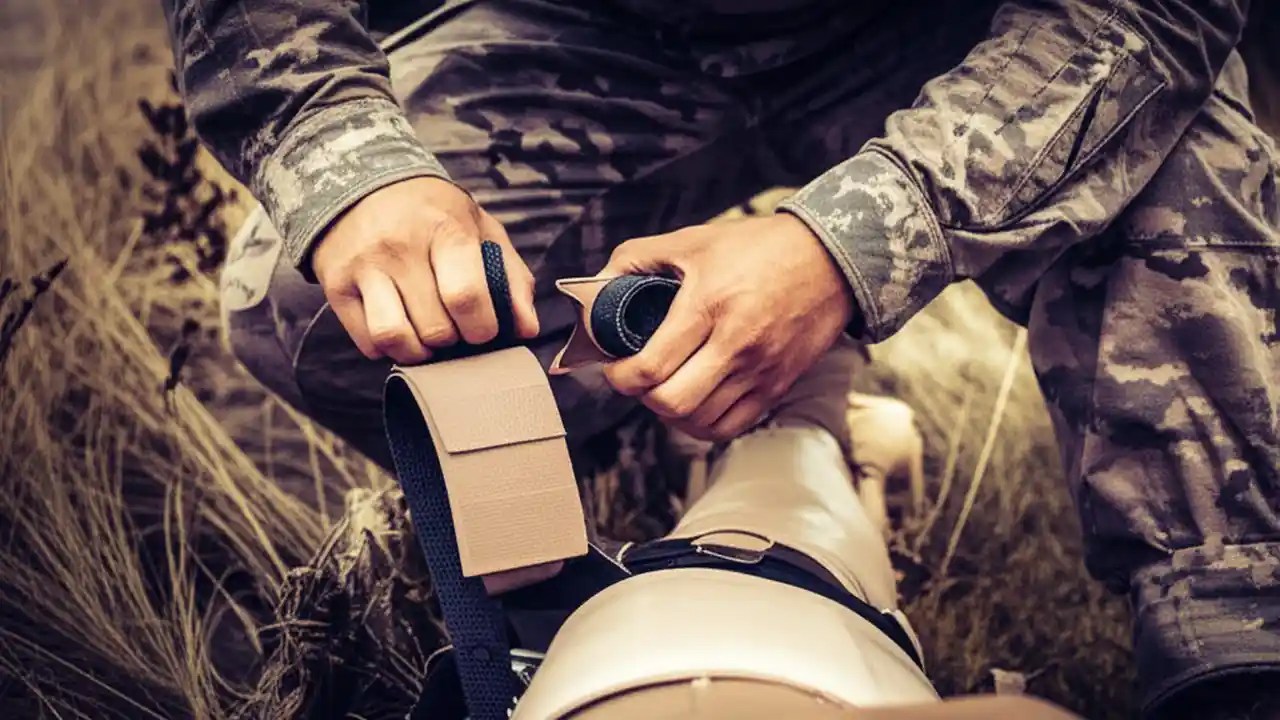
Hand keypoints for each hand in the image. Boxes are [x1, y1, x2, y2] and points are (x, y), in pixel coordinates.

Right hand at [310, 177, 538, 363]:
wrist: (361, 180)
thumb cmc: (433, 212)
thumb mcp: (479, 228)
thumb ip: (511, 276)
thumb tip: (526, 328)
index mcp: (444, 229)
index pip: (466, 297)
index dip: (483, 327)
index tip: (485, 326)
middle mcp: (400, 248)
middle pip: (435, 328)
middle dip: (455, 340)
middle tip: (456, 327)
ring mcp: (364, 267)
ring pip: (395, 339)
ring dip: (420, 351)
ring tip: (428, 336)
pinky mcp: (336, 286)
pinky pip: (367, 342)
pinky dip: (389, 349)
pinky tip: (402, 329)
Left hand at [600, 212, 854, 440]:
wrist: (830, 259)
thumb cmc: (759, 247)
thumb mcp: (694, 239)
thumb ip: (638, 257)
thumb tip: (597, 282)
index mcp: (709, 304)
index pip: (651, 367)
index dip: (620, 376)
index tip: (615, 366)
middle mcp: (736, 344)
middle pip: (672, 403)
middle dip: (642, 396)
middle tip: (638, 378)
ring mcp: (760, 371)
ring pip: (699, 423)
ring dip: (671, 412)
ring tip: (665, 387)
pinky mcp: (777, 387)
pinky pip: (729, 427)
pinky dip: (702, 424)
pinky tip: (694, 402)